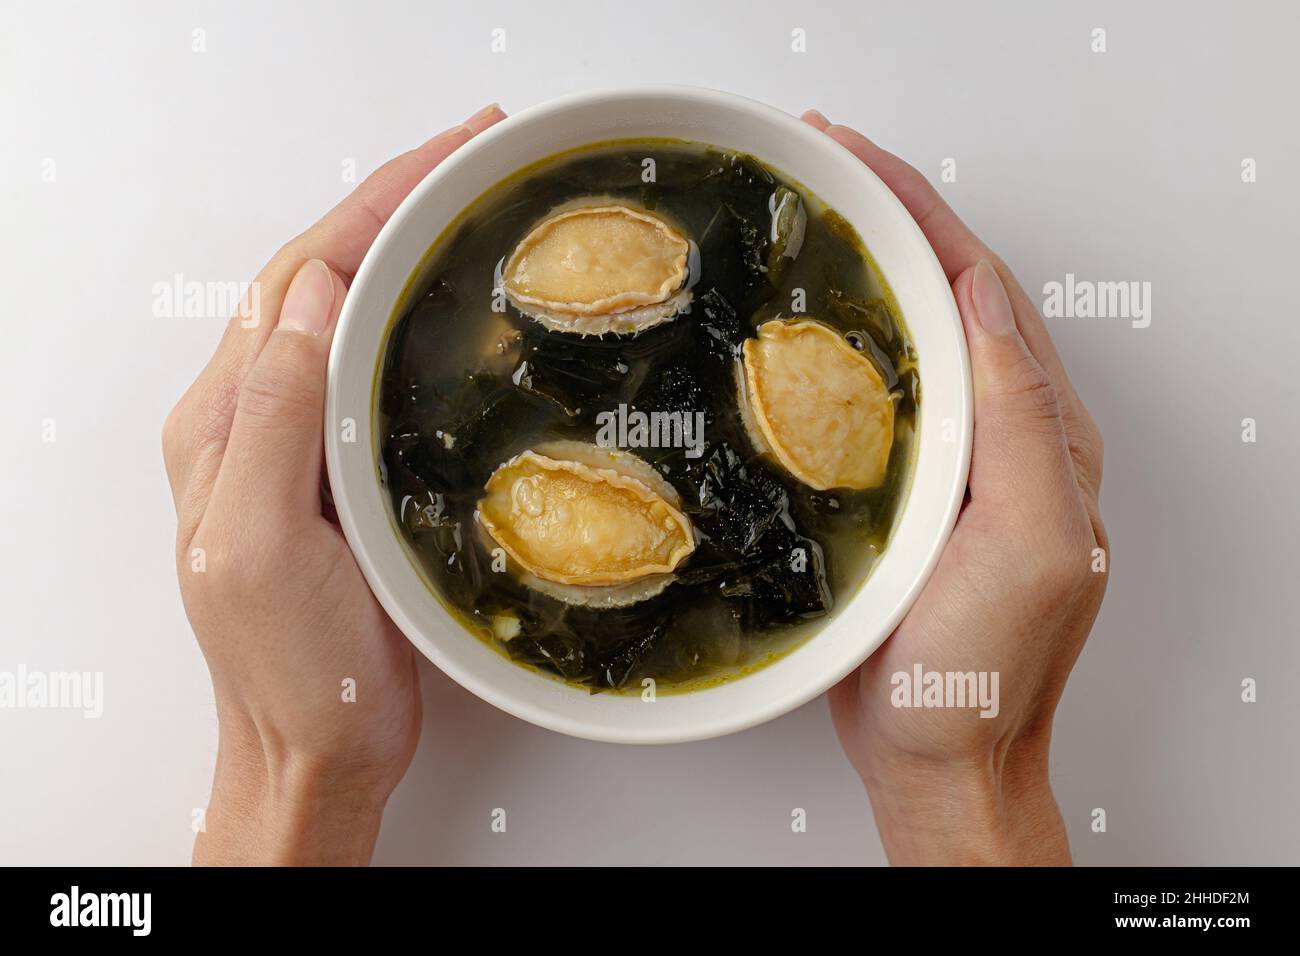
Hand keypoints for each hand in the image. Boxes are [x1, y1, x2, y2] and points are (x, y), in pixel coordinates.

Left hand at [163, 104, 505, 864]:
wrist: (316, 752)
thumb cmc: (290, 671)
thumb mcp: (258, 545)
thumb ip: (274, 417)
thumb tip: (314, 294)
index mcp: (227, 422)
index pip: (299, 276)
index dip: (373, 204)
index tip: (449, 156)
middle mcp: (256, 418)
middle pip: (322, 276)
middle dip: (395, 203)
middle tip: (475, 157)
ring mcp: (300, 443)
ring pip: (349, 312)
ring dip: (405, 248)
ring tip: (470, 204)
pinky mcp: (342, 472)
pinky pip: (374, 367)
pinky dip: (414, 315)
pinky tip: (455, 306)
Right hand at [801, 111, 1107, 864]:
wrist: (942, 753)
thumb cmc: (979, 669)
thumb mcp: (1025, 541)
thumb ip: (1019, 424)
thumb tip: (983, 309)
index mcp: (1042, 436)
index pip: (985, 291)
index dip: (924, 214)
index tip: (858, 163)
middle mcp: (1007, 437)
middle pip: (955, 295)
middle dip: (897, 218)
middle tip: (827, 166)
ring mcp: (959, 461)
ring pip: (921, 335)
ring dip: (875, 267)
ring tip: (819, 219)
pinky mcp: (913, 489)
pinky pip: (888, 390)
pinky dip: (855, 336)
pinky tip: (815, 325)